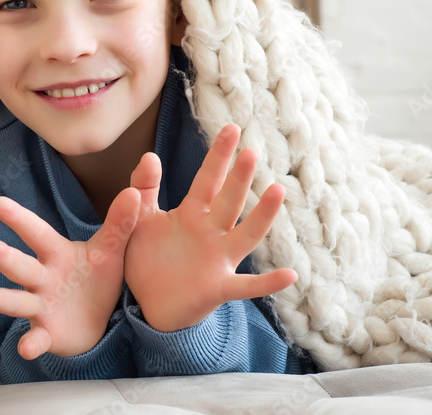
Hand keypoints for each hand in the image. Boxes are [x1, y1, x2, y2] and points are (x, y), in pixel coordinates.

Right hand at [0, 172, 147, 359]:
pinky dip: (31, 343)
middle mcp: (42, 278)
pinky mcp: (47, 333)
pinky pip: (36, 338)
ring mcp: (41, 306)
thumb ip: (120, 222)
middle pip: (22, 266)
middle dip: (6, 258)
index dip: (18, 218)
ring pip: (17, 301)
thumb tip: (134, 192)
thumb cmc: (96, 278)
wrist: (101, 321)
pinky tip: (25, 348)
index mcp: (56, 254)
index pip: (36, 232)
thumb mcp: (110, 250)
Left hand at [124, 124, 296, 331]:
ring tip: (278, 192)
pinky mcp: (218, 288)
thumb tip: (150, 154)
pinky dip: (267, 283)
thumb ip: (144, 189)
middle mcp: (210, 233)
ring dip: (262, 216)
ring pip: (245, 235)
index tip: (232, 129)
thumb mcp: (141, 220)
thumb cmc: (147, 258)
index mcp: (191, 214)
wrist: (145, 303)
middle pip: (229, 201)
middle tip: (250, 152)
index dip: (218, 156)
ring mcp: (218, 260)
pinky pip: (246, 286)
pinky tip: (290, 275)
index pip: (207, 180)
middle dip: (239, 178)